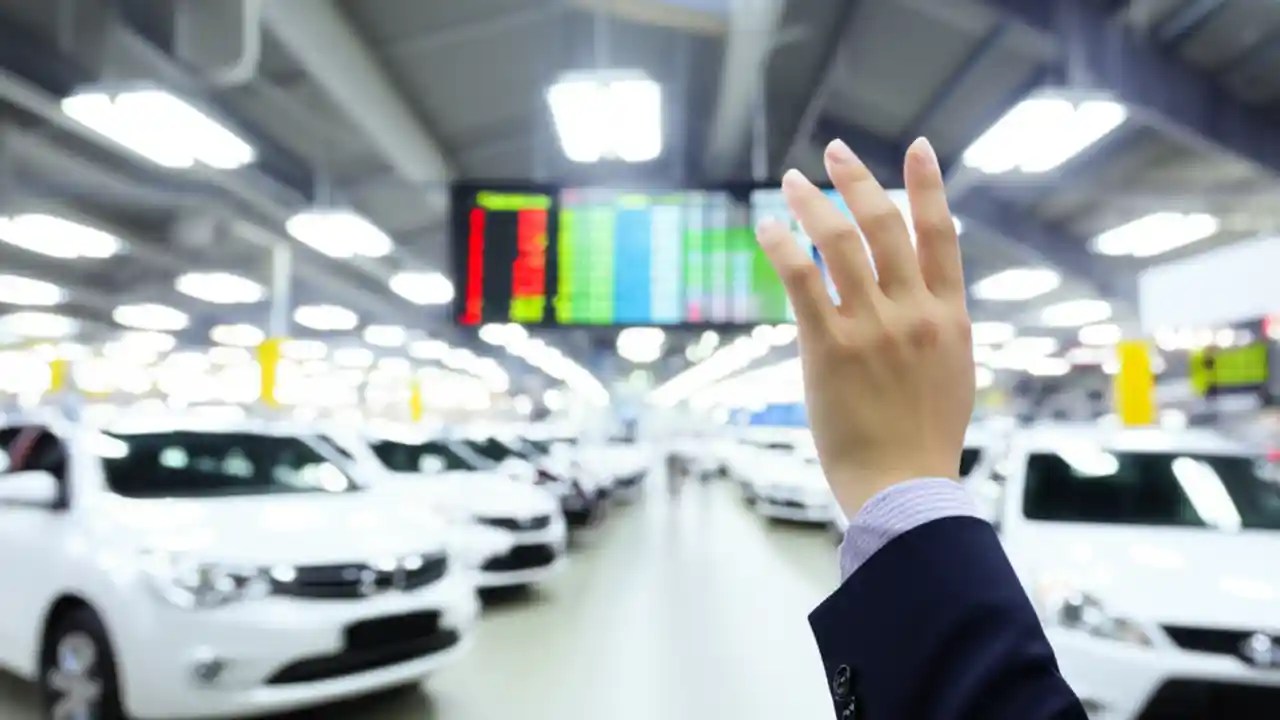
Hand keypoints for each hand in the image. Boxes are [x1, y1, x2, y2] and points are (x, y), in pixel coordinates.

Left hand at [755, 137, 973, 518]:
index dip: (928, 186)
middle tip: (834, 152)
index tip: (917, 148)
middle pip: (886, 226)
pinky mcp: (830, 347)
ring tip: (792, 181)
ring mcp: (873, 328)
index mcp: (951, 318)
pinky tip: (766, 227)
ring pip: (839, 242)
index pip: (942, 236)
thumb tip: (922, 299)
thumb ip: (938, 328)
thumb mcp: (952, 373)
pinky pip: (802, 279)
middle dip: (858, 181)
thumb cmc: (925, 439)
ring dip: (812, 203)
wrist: (904, 487)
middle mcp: (915, 313)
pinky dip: (782, 246)